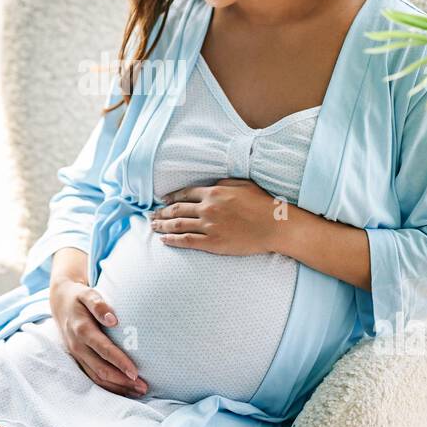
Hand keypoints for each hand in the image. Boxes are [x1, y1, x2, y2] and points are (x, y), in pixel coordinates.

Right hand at [49, 278, 148, 397]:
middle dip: (122, 380)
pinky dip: (109, 386)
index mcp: (81, 330)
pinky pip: (93, 377)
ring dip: (117, 387)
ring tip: (138, 391)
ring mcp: (77, 355)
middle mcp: (78, 346)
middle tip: (143, 387)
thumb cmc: (78, 297)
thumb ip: (98, 304)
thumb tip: (113, 319)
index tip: (135, 372)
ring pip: (96, 377)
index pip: (103, 349)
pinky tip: (124, 389)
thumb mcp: (87, 293)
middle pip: (101, 369)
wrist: (59, 302)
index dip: (119, 362)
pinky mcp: (79, 360)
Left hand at [149, 177, 287, 254]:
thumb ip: (223, 183)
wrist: (275, 225)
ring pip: (178, 225)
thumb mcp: (243, 184)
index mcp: (214, 192)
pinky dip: (173, 240)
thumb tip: (211, 184)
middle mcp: (208, 208)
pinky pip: (187, 241)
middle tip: (151, 215)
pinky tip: (164, 240)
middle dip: (161, 212)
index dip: (172, 197)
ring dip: (162, 225)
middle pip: (177, 209)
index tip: (163, 200)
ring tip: (153, 227)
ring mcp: (209, 226)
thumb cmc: (263, 203)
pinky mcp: (213, 243)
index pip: (185, 193)